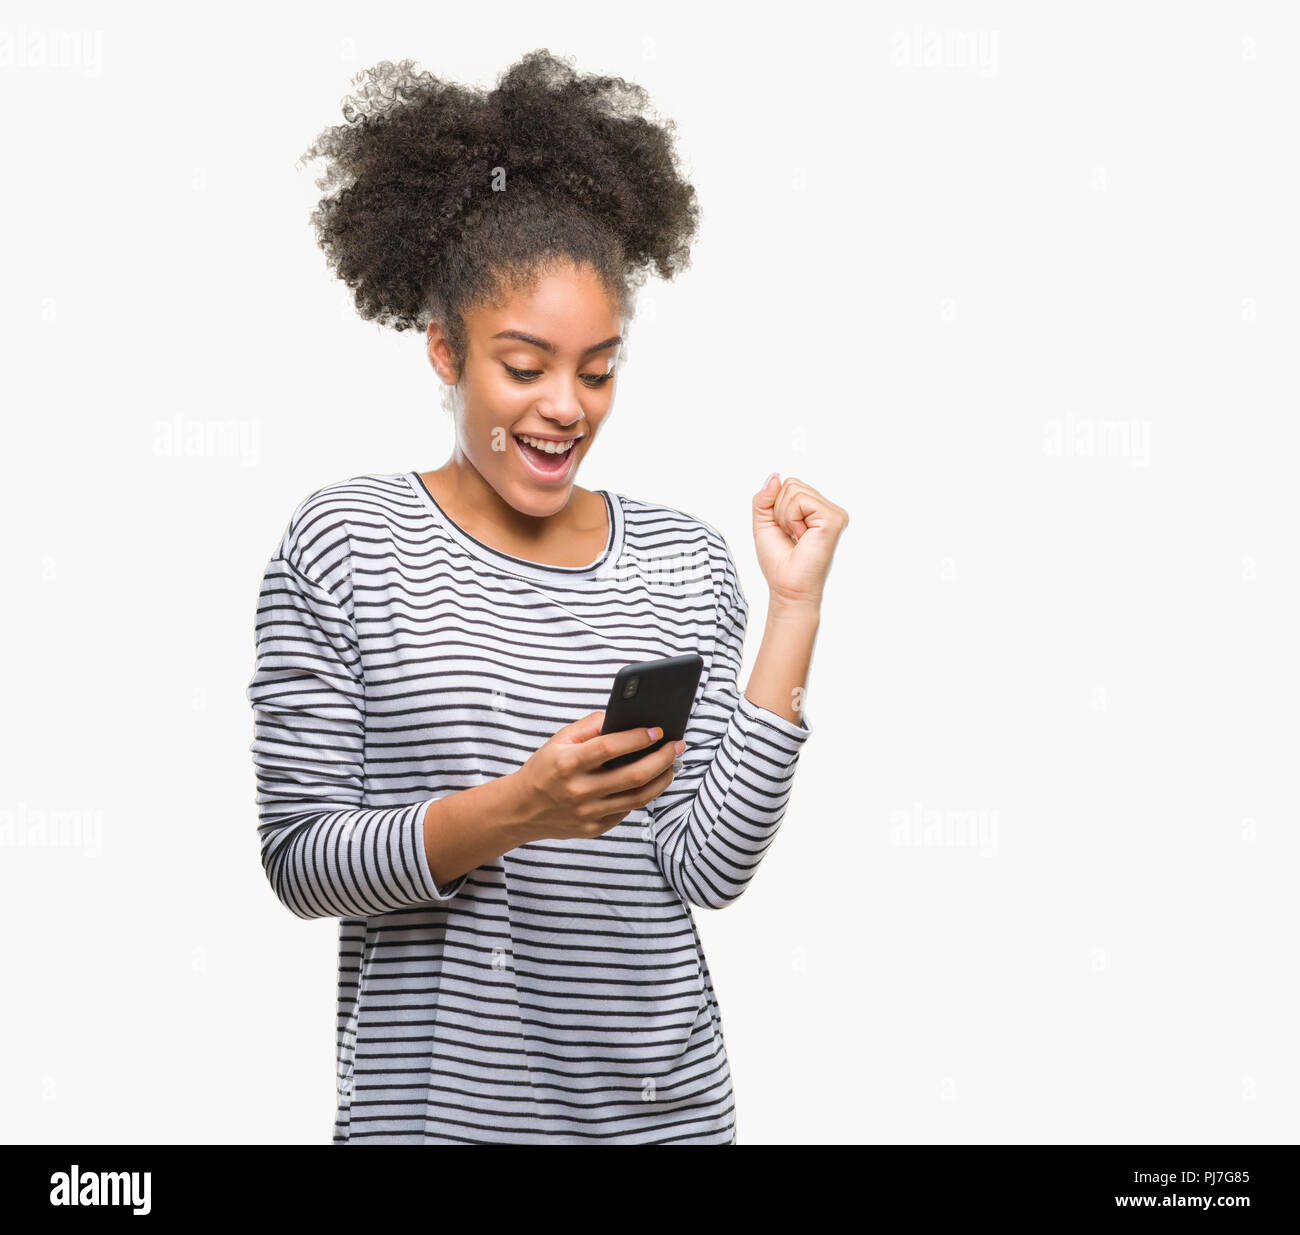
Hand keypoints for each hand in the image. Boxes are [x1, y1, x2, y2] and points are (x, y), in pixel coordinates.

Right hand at [507, 711, 682, 840]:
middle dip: (662, 758)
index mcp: (568, 763)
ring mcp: (587, 813)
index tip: (658, 730)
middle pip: (633, 775)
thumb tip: (624, 717)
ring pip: (638, 798)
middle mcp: (578, 790)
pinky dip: (643, 794)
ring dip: (661, 779)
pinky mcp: (594, 829)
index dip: (637, 738)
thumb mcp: (559, 739)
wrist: (521, 809)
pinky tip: (650, 781)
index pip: (610, 747)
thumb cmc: (545, 768)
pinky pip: (627, 811)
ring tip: (671, 765)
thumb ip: (591, 726)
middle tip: (677, 746)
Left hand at [752, 473, 849, 609]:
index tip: (784, 531)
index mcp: (816, 509)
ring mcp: (834, 513)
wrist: (787, 586)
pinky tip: (802, 537)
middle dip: (779, 510)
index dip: (775, 507)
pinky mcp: (833, 518)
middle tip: (790, 535)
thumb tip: (775, 476)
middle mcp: (828, 509)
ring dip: (785, 516)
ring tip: (796, 537)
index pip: (788, 485)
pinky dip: (791, 519)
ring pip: (793, 489)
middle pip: (790, 484)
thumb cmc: (779, 561)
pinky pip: (800, 500)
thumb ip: (765, 498)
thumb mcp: (764, 522)